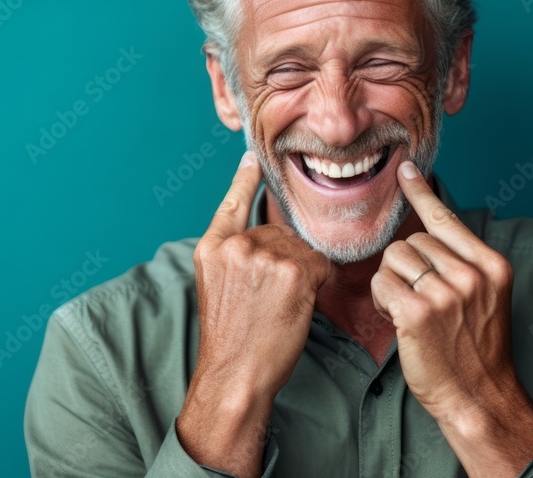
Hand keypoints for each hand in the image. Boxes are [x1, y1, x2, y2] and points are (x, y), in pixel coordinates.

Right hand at [177, 151, 329, 476]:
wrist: (234, 375)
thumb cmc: (231, 340)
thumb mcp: (218, 289)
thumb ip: (236, 257)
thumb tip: (267, 241)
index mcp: (212, 248)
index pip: (231, 204)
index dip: (243, 180)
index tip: (251, 157)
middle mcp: (236, 245)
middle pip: (280, 233)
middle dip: (287, 259)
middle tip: (272, 299)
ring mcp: (264, 255)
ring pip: (302, 249)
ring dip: (304, 273)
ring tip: (282, 306)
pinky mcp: (294, 271)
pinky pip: (320, 264)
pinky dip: (319, 282)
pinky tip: (300, 304)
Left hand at [370, 160, 532, 475]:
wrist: (479, 397)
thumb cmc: (475, 349)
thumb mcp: (483, 296)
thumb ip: (461, 262)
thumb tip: (424, 230)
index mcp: (491, 265)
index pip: (447, 218)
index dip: (422, 194)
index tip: (406, 170)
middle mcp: (472, 274)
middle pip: (412, 241)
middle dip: (405, 269)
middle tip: (421, 302)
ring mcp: (447, 292)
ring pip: (394, 260)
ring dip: (393, 285)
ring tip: (414, 313)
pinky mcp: (419, 312)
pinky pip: (383, 284)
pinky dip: (384, 302)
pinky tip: (401, 321)